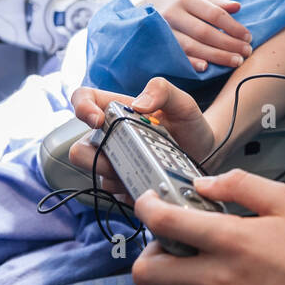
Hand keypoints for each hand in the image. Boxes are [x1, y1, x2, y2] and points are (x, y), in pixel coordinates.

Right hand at [68, 78, 218, 204]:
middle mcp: (109, 137)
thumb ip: (162, 90)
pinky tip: (152, 183)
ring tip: (148, 168)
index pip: (82, 98)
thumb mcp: (181, 101)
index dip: (81, 107)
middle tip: (126, 156)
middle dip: (98, 158)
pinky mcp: (124, 186)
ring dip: (120, 176)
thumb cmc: (188, 123)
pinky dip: (133, 190)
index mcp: (116, 110)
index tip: (97, 120)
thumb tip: (138, 105)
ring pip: (98, 176)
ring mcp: (114, 164)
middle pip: (80, 150)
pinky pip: (116, 194)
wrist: (204, 153)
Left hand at [130, 169, 284, 284]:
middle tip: (169, 230)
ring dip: (171, 262)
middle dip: (149, 247)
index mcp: (232, 241)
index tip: (149, 197)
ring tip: (197, 243)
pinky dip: (195, 275)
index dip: (146, 206)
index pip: (165, 225)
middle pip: (148, 272)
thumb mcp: (283, 199)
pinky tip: (217, 258)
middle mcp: (218, 276)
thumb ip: (238, 184)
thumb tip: (203, 184)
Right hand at [139, 0, 253, 72]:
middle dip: (229, 44)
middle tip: (247, 52)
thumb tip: (237, 6)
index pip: (214, 14)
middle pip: (205, 31)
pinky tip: (206, 68)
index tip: (248, 37)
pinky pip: (177, 56)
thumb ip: (216, 1)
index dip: (234, 26)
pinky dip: (191, 62)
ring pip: (193, 46)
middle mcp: (173, 13)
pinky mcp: (157, 45)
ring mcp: (163, 31)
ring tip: (235, 61)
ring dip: (216, 56)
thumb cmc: (178, 4)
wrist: (144, 10)